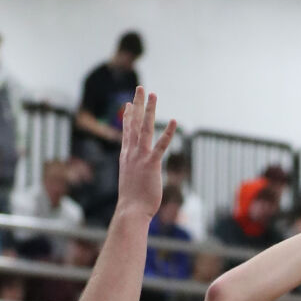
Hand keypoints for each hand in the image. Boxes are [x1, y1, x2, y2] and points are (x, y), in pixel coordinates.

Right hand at [115, 86, 177, 218]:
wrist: (131, 211)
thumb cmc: (132, 203)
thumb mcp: (131, 183)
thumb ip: (134, 175)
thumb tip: (136, 178)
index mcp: (126, 157)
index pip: (127, 132)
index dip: (127, 117)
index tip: (127, 104)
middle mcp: (131, 153)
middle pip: (134, 123)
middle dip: (137, 104)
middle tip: (140, 88)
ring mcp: (140, 157)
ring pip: (145, 128)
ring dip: (149, 110)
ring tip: (152, 94)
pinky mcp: (151, 165)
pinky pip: (161, 146)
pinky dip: (167, 133)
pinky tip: (174, 121)